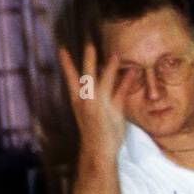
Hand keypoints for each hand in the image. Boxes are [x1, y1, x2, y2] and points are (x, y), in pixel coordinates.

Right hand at [58, 42, 131, 160]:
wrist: (97, 150)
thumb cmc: (94, 131)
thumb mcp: (88, 111)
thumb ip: (91, 95)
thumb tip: (100, 78)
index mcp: (77, 100)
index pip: (70, 78)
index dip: (66, 64)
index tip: (61, 49)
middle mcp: (87, 101)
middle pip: (87, 75)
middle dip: (88, 59)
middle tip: (89, 43)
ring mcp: (100, 105)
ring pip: (104, 82)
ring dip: (110, 67)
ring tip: (115, 54)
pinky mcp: (114, 111)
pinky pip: (121, 92)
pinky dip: (126, 82)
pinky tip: (132, 72)